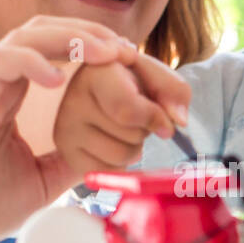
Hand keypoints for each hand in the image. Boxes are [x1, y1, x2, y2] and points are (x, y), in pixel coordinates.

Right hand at [0, 15, 141, 242]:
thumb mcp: (41, 181)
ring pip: (24, 35)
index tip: (125, 59)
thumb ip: (69, 160)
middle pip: (43, 31)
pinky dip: (32, 61)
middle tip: (125, 47)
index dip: (89, 47)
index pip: (52, 51)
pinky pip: (0, 61)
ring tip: (105, 51)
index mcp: (11, 98)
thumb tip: (108, 154)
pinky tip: (59, 78)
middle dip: (87, 32)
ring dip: (69, 37)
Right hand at [53, 51, 191, 174]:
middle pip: (132, 136)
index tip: (165, 122)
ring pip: (123, 157)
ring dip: (135, 148)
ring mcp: (66, 129)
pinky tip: (112, 144)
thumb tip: (177, 121)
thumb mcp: (155, 76)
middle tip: (132, 116)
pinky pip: (111, 172)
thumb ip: (174, 90)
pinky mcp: (69, 155)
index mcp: (96, 70)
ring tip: (123, 130)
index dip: (153, 119)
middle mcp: (73, 99)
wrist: (97, 98)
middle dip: (144, 130)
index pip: (127, 109)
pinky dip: (121, 164)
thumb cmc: (129, 83)